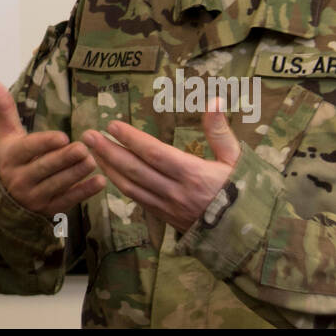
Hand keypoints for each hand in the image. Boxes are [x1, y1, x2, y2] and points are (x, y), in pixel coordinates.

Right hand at [0, 78, 104, 216]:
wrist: (3, 196)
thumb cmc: (11, 156)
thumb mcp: (6, 133)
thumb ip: (2, 106)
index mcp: (11, 157)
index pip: (28, 149)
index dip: (44, 143)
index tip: (62, 136)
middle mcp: (20, 179)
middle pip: (44, 168)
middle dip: (64, 159)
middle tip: (84, 148)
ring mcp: (34, 197)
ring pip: (57, 185)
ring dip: (76, 174)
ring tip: (94, 161)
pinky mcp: (48, 209)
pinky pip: (67, 201)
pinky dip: (84, 192)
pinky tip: (100, 182)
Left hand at [82, 97, 240, 232]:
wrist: (248, 236)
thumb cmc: (245, 193)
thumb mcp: (238, 159)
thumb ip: (220, 130)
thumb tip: (215, 99)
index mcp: (193, 174)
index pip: (154, 154)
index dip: (131, 139)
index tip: (112, 125)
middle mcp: (176, 192)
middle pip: (134, 170)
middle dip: (108, 151)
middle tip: (87, 135)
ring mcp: (168, 207)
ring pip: (130, 187)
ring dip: (108, 167)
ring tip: (91, 151)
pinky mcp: (165, 218)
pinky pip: (136, 200)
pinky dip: (119, 184)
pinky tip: (108, 172)